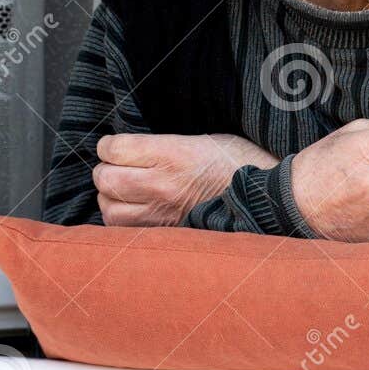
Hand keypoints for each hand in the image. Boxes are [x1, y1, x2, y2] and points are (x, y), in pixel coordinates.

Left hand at [93, 133, 275, 226]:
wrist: (264, 197)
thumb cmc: (238, 162)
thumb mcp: (201, 138)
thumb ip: (162, 143)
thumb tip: (129, 147)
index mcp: (172, 153)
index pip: (114, 149)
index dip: (108, 146)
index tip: (113, 146)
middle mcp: (162, 184)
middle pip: (106, 179)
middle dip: (104, 170)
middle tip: (114, 167)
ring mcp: (162, 212)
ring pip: (109, 208)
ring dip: (109, 197)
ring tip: (120, 190)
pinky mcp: (165, 231)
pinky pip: (124, 230)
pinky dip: (119, 219)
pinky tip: (130, 210)